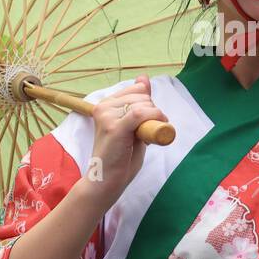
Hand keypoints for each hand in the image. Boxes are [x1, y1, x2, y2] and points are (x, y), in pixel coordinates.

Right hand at [79, 74, 167, 208]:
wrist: (106, 180)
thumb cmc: (120, 157)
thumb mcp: (133, 125)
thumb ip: (139, 103)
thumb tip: (144, 78)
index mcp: (106, 104)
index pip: (137, 88)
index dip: (148, 104)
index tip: (146, 121)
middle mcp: (104, 106)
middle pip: (143, 96)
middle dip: (152, 112)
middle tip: (146, 133)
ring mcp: (107, 116)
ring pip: (144, 104)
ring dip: (154, 118)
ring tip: (145, 136)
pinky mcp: (114, 127)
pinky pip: (141, 113)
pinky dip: (153, 119)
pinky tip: (153, 133)